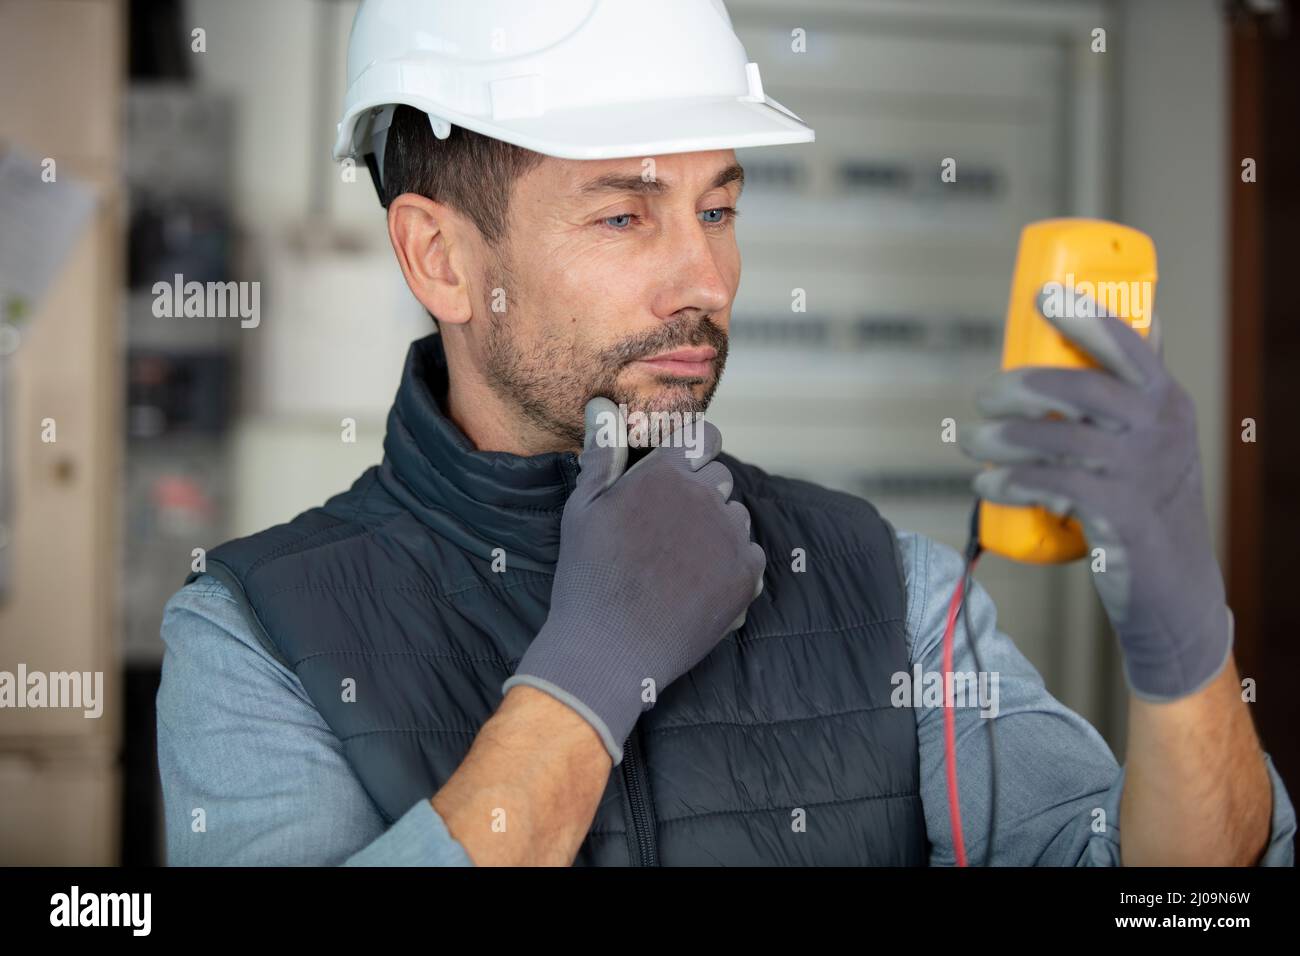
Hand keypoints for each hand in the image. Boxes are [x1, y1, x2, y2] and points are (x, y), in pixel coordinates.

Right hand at [502, 398, 765, 762]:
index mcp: (664, 473)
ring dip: (716, 530)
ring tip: (678, 563)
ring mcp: (729, 536)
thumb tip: (603, 404)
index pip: (704, 435)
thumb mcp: (583, 509)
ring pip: (736, 516)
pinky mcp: (746, 575)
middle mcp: (704, 496)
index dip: (695, 450)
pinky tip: (698, 585)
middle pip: (720, 477)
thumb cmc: (587, 577)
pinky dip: (732, 565)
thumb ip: (601, 452)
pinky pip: (750, 553)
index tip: (681, 471)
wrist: (609, 650)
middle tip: (666, 532)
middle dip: (700, 494)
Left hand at [957, 287, 1232, 700]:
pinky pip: (1050, 485)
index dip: (1085, 316)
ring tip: (972, 443)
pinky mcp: (1119, 514)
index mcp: (1166, 402)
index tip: (1043, 296)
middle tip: (985, 396)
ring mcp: (1141, 473)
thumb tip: (1142, 320)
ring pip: (1057, 439)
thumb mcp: (1154, 442)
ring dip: (1001, 438)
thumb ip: (1135, 392)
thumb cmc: (1149, 503)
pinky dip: (1008, 482)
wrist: (1173, 587)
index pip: (1129, 345)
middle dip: (1021, 386)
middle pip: (1080, 389)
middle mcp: (1160, 431)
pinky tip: (985, 484)